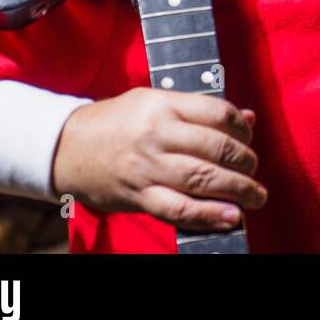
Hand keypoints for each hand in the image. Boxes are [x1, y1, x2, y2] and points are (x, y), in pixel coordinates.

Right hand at [51, 87, 265, 231]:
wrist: (64, 147)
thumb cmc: (116, 122)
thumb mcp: (154, 102)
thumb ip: (200, 110)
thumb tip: (248, 119)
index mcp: (161, 105)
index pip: (217, 113)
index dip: (242, 128)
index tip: (249, 139)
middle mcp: (155, 134)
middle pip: (215, 148)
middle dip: (245, 162)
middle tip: (255, 170)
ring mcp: (145, 167)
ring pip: (202, 179)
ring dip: (237, 190)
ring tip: (255, 196)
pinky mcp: (137, 196)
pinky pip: (178, 209)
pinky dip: (208, 215)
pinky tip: (230, 216)